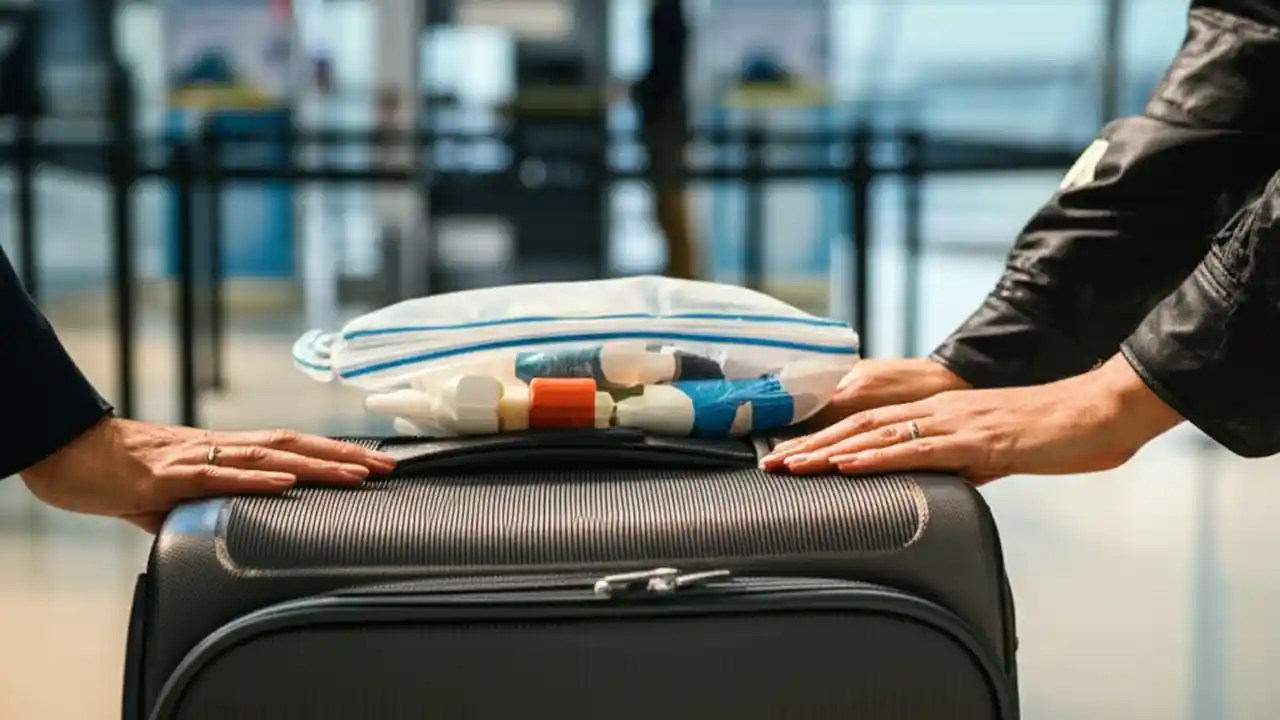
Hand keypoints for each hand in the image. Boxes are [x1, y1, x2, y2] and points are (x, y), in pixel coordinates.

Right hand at [19, 417, 396, 532]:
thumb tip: (240, 530)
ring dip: (315, 463)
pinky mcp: (170, 475)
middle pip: (295, 444)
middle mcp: (222, 448)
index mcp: (228, 453)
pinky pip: (219, 474)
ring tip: (355, 474)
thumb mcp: (182, 498)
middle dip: (344, 456)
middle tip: (388, 468)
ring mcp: (198, 457)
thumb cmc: (127, 475)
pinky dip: (255, 477)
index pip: (293, 447)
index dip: (335, 453)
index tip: (375, 464)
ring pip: (268, 455)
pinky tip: (284, 480)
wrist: (74, 457)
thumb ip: (215, 509)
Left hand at [762, 355, 1183, 482]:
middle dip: (809, 446)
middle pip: (857, 427)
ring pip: (876, 435)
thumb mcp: (993, 455)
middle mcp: (937, 411)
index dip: (824, 440)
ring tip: (790, 467)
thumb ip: (958, 464)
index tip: (788, 457)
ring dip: (828, 452)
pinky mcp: (977, 439)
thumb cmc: (1052, 435)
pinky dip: (877, 457)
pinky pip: (917, 449)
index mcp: (938, 413)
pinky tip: (847, 464)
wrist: (1098, 412)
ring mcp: (954, 422)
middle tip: (768, 465)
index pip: (867, 425)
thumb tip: (933, 483)